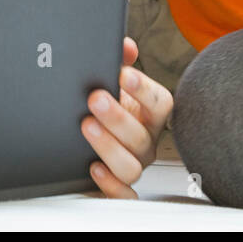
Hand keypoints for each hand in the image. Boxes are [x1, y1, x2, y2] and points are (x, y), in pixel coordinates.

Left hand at [81, 36, 173, 198]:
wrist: (81, 142)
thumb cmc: (104, 108)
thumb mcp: (110, 84)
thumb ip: (118, 61)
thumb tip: (124, 45)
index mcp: (149, 115)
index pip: (161, 103)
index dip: (144, 88)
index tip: (123, 74)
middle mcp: (145, 142)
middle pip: (141, 135)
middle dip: (117, 117)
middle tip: (94, 99)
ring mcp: (133, 166)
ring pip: (131, 166)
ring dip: (109, 146)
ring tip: (86, 126)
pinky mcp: (118, 188)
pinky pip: (123, 195)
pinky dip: (111, 184)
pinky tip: (93, 167)